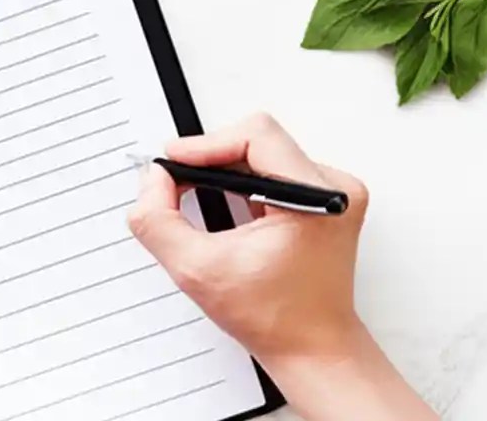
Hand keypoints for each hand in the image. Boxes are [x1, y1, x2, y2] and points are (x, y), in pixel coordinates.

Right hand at [128, 114, 436, 420]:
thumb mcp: (197, 270)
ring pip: (264, 154)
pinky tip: (228, 210)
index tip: (175, 164)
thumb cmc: (273, 319)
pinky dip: (244, 184)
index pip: (256, 136)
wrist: (313, 350)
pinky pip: (275, 171)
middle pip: (258, 141)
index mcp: (317, 197)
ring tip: (201, 197)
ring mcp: (334, 194)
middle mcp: (334, 188)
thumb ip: (159, 221)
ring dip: (226, 172)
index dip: (206, 145)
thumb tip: (152, 180)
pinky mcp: (325, 203)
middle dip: (211, 159)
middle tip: (178, 182)